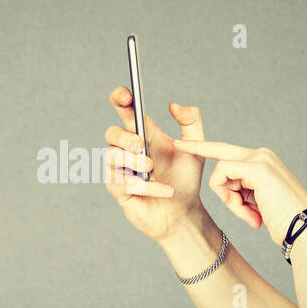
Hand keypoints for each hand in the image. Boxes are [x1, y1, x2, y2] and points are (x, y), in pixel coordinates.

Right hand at [103, 86, 206, 241]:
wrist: (185, 212)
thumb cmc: (185, 180)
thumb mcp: (195, 148)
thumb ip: (191, 122)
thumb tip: (174, 105)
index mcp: (143, 135)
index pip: (125, 112)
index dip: (120, 99)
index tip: (126, 95)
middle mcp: (128, 151)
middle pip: (111, 133)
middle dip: (124, 137)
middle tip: (140, 144)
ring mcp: (121, 170)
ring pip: (112, 156)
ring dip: (133, 161)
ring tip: (152, 169)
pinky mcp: (119, 191)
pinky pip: (122, 183)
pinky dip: (146, 186)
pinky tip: (165, 191)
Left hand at [169, 137, 306, 247]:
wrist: (304, 230)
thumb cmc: (282, 221)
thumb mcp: (257, 202)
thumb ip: (242, 190)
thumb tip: (225, 187)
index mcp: (263, 161)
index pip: (228, 152)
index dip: (205, 149)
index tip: (183, 145)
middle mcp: (262, 154)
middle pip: (220, 155)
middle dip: (197, 150)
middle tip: (177, 145)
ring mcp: (260, 159)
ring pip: (221, 172)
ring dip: (229, 200)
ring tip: (251, 216)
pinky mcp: (257, 168)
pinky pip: (224, 177)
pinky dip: (230, 200)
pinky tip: (249, 214)